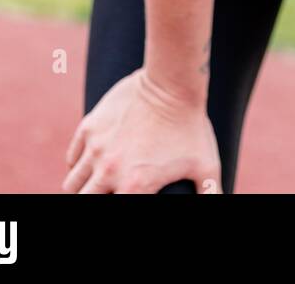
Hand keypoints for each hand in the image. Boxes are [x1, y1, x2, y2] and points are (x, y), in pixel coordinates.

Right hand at [63, 67, 223, 193]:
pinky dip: (77, 164)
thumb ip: (210, 191)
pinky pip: (72, 156)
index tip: (122, 196)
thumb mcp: (206, 164)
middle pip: (84, 200)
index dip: (116, 209)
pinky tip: (88, 164)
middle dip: (94, 200)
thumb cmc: (191, 125)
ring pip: (73, 183)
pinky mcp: (89, 127)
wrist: (171, 82)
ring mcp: (96, 148)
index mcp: (135, 186)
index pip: (112, 213)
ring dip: (82, 187)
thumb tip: (221, 200)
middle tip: (105, 193)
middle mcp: (109, 171)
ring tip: (93, 186)